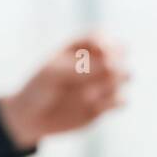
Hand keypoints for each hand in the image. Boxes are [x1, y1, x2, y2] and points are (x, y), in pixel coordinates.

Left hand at [0, 34, 129, 148]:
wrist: (31, 118)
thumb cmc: (38, 90)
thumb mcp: (53, 75)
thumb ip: (80, 68)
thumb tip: (112, 65)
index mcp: (76, 50)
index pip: (100, 37)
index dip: (106, 42)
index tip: (103, 51)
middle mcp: (92, 65)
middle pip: (120, 52)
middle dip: (117, 60)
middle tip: (108, 69)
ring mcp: (100, 84)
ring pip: (126, 75)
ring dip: (115, 81)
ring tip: (90, 94)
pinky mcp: (103, 105)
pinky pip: (123, 100)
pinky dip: (116, 101)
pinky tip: (96, 106)